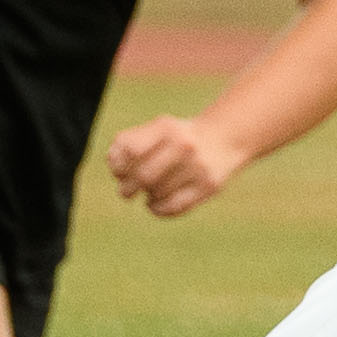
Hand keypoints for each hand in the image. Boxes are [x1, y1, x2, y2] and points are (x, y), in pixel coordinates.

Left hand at [105, 111, 244, 217]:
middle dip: (128, 188)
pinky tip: (155, 205)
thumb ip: (130, 141)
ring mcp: (198, 166)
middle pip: (143, 176)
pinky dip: (158, 209)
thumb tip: (111, 162)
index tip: (119, 172)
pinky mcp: (209, 186)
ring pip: (158, 193)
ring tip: (149, 193)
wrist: (225, 138)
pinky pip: (175, 206)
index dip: (118, 165)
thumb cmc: (180, 137)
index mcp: (166, 127)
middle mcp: (184, 145)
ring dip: (147, 197)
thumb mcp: (158, 129)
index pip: (130, 149)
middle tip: (126, 192)